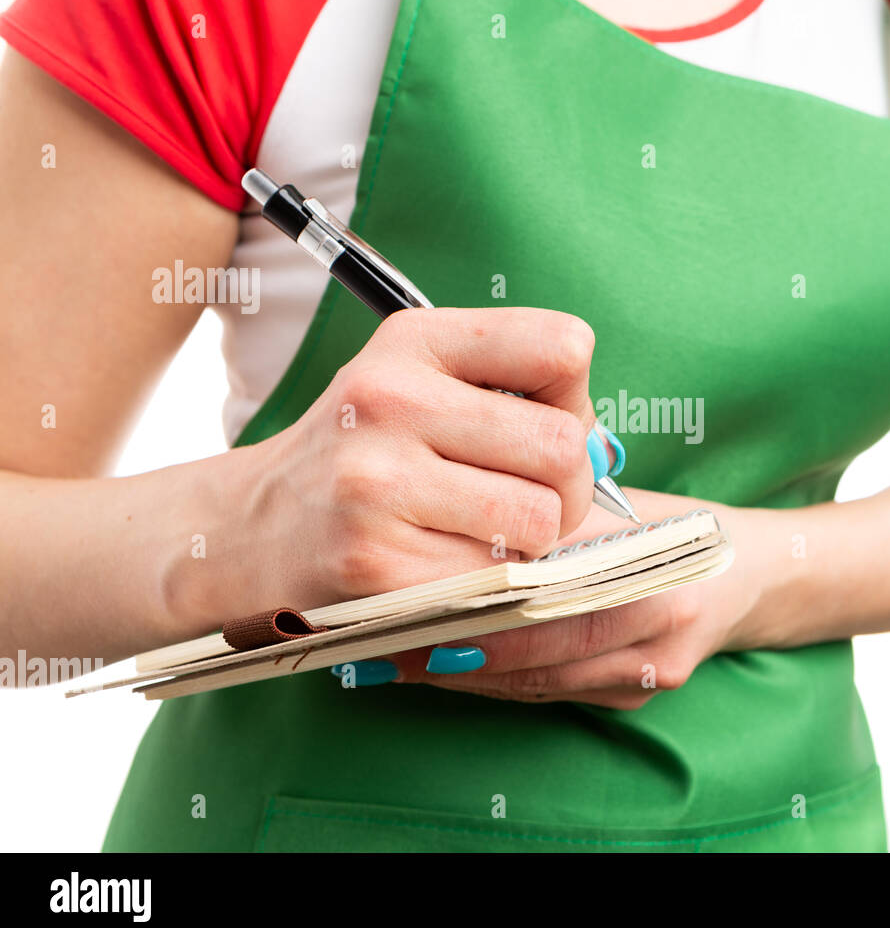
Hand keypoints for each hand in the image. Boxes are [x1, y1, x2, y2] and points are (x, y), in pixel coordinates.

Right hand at [166, 307, 605, 625]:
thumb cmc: (365, 457)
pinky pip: (496, 581)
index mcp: (414, 341)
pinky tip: (439, 569)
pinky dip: (487, 586)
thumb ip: (515, 395)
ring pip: (540, 523)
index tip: (538, 428)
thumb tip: (601, 453)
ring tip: (475, 536)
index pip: (562, 347)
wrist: (250, 533)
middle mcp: (390, 399)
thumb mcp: (421, 386)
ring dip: (527, 544)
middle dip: (566, 491)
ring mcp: (376, 482)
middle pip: (564, 449)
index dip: (574, 400)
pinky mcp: (374, 564)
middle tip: (524, 503)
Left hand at [374, 489, 789, 708]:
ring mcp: (650, 673)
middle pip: (539, 649)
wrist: (745, 569)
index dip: (480, 604)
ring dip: (468, 671)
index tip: (418, 599)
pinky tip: (453, 666)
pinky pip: (553, 693)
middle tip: (390, 638)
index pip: (549, 597)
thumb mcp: (616, 505)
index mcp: (657, 574)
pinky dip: (499, 680)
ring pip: (538, 681)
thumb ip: (554, 522)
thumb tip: (462, 532)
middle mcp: (660, 633)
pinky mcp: (638, 696)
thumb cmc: (666, 523)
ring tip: (405, 656)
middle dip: (459, 647)